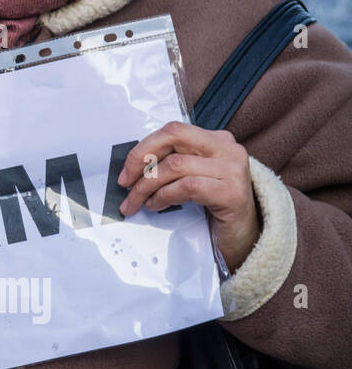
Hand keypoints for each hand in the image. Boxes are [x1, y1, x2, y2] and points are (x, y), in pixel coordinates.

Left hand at [116, 121, 259, 271]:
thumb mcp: (191, 177)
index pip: (172, 130)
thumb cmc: (212, 206)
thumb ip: (170, 164)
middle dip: (141, 159)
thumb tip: (131, 167)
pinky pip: (187, 187)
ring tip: (138, 202)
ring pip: (175, 165)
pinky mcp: (233, 192)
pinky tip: (156, 206)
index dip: (143, 148)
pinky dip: (164, 196)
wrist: (244, 237)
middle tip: (125, 184)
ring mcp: (233, 169)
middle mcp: (227, 148)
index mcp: (215, 140)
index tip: (126, 171)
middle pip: (173, 137)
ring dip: (147, 186)